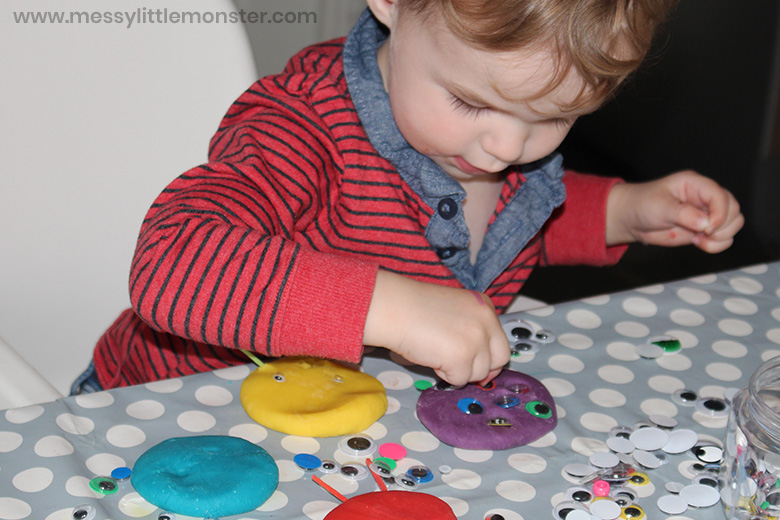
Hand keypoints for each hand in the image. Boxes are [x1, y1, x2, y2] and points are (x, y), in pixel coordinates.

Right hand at [363, 270, 509, 385]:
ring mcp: (476, 340)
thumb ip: (471, 328)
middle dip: (484, 370)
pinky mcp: (462, 357)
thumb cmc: (416, 308)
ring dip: (460, 371)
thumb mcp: (455, 310)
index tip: (475, 361)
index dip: (487, 355)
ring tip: (438, 355)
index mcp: (485, 306)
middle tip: (464, 371)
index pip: (500, 340)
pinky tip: (432, 358)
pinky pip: (460, 380)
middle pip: (500, 359)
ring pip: (480, 373)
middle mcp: (487, 321)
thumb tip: (481, 364)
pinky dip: (445, 375)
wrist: (396, 308)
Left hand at [606, 170, 743, 252]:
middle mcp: (704, 198)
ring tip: (700, 240)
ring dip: (722, 237)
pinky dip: (717, 245)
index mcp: (696, 185)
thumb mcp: (659, 206)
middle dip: (723, 226)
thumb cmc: (642, 204)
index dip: (720, 212)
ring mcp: (705, 214)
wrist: (631, 219)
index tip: (708, 228)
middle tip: (703, 234)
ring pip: (733, 224)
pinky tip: (699, 243)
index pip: (720, 195)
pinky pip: (722, 238)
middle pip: (733, 209)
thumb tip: (705, 222)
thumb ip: (683, 213)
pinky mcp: (702, 230)